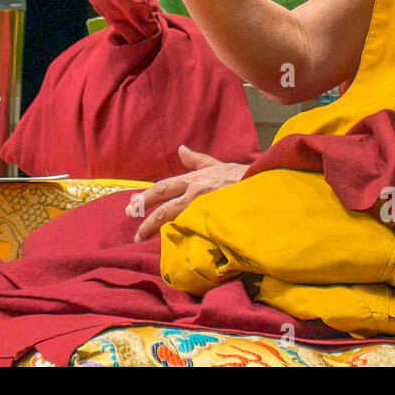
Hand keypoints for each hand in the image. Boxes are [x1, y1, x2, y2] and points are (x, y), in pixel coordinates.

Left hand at [126, 145, 246, 240]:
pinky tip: (168, 245)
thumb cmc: (243, 177)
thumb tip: (181, 149)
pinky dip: (177, 235)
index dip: (146, 195)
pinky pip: (191, 228)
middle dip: (144, 212)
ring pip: (172, 216)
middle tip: (130, 222)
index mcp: (195, 179)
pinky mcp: (214, 217)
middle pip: (163, 201)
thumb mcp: (218, 164)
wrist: (265, 185)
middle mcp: (196, 190)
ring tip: (141, 238)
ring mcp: (204, 204)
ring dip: (154, 227)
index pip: (164, 187)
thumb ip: (197, 160)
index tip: (132, 204)